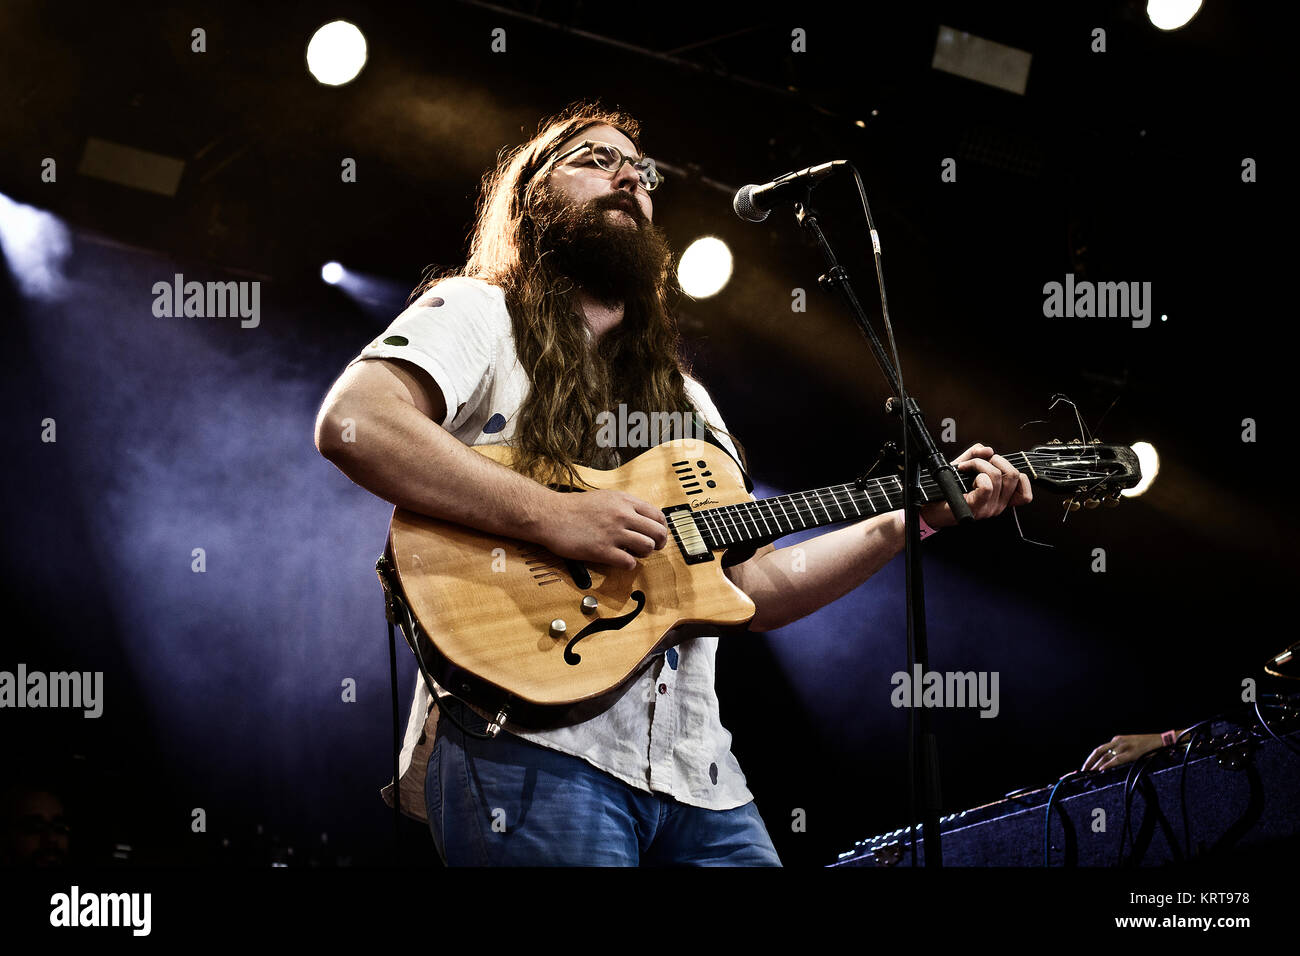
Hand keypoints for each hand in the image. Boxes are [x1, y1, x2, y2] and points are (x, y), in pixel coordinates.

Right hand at [539, 489, 668, 570]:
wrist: (551, 515)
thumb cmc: (575, 508)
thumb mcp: (605, 497)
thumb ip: (625, 506)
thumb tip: (642, 519)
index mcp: (625, 501)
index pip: (658, 516)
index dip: (661, 528)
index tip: (657, 535)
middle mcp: (622, 515)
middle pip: (658, 532)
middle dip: (659, 543)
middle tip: (651, 548)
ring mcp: (613, 533)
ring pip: (647, 547)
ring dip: (644, 554)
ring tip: (634, 553)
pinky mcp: (603, 550)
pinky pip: (629, 562)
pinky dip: (629, 564)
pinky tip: (621, 560)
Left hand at [920, 444, 1031, 528]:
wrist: (929, 507)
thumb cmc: (947, 490)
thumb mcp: (965, 467)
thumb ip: (977, 455)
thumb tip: (988, 450)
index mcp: (1000, 500)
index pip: (1025, 494)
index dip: (1018, 475)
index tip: (998, 467)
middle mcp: (997, 506)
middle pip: (1014, 475)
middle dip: (996, 460)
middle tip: (978, 462)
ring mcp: (988, 508)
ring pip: (997, 476)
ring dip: (979, 463)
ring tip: (965, 466)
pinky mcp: (975, 506)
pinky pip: (987, 485)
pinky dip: (976, 472)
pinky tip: (964, 473)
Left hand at [1081, 733, 1163, 771]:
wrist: (1162, 741)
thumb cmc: (1148, 746)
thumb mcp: (1131, 746)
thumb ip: (1122, 753)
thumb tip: (1112, 765)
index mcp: (1117, 740)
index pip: (1100, 750)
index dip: (1091, 758)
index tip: (1085, 766)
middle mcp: (1118, 742)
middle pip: (1099, 752)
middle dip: (1089, 762)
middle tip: (1082, 771)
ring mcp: (1124, 746)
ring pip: (1105, 757)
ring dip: (1096, 766)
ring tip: (1089, 773)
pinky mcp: (1131, 753)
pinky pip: (1116, 759)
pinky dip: (1107, 764)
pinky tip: (1101, 770)